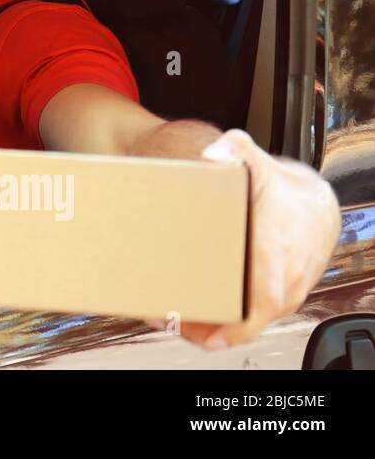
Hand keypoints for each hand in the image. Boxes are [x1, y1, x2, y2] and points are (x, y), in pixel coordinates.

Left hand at [150, 129, 340, 349]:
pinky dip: (224, 317)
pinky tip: (196, 309)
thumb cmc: (280, 189)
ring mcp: (283, 292)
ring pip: (245, 321)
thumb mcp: (256, 162)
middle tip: (164, 316)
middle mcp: (282, 281)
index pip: (259, 303)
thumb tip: (212, 155)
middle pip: (243, 321)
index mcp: (275, 254)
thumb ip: (234, 150)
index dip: (230, 324)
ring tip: (170, 313)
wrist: (315, 205)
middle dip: (203, 325)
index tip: (198, 329)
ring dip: (209, 323)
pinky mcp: (279, 297)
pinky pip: (250, 315)